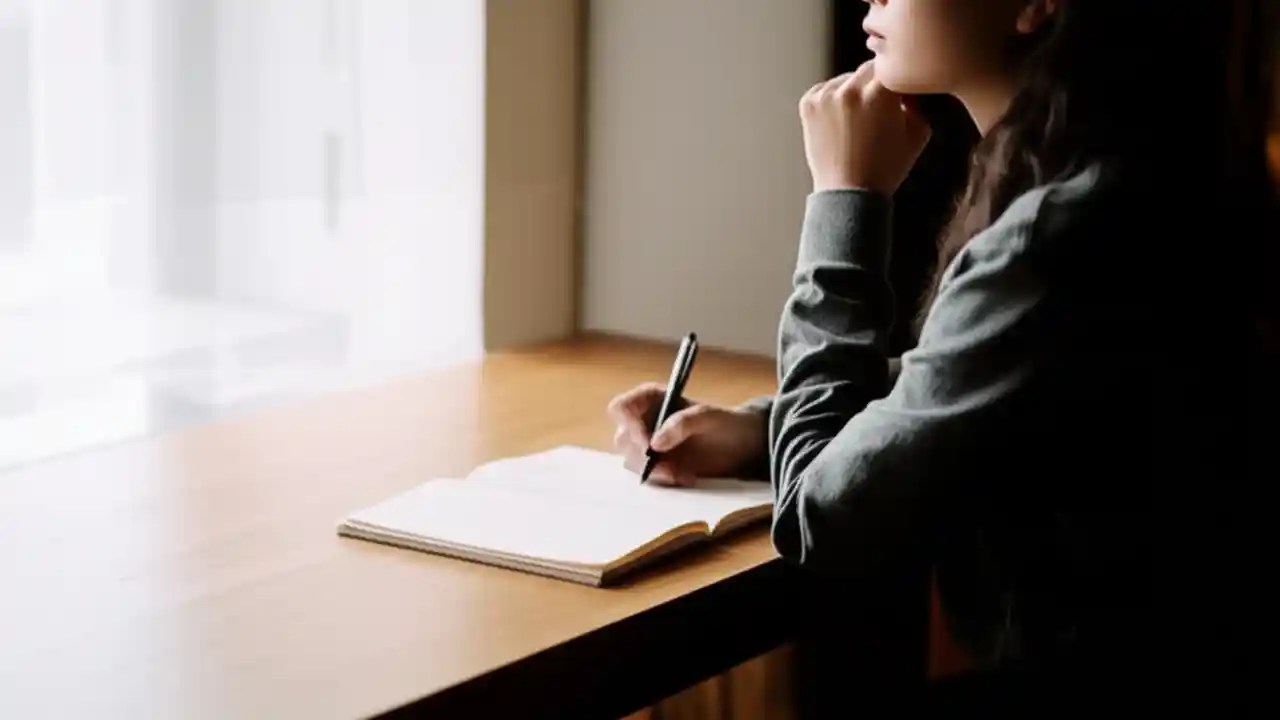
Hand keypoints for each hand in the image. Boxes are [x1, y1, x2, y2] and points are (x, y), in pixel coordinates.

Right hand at [606, 383, 766, 486]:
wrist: (741, 446)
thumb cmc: (724, 423)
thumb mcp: (708, 417)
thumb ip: (682, 423)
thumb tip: (655, 443)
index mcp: (650, 399)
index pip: (621, 408)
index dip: (629, 426)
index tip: (649, 447)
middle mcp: (643, 420)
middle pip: (623, 439)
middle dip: (644, 457)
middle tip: (669, 468)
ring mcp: (647, 444)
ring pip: (631, 461)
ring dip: (655, 472)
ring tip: (683, 474)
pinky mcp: (656, 465)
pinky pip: (647, 475)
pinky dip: (663, 480)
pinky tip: (686, 477)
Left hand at [800, 60, 930, 194]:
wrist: (848, 193)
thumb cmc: (886, 167)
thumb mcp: (918, 132)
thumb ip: (916, 101)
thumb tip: (907, 85)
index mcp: (880, 92)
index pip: (892, 66)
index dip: (896, 80)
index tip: (897, 94)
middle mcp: (850, 88)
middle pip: (868, 69)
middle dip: (875, 85)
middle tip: (877, 111)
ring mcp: (826, 95)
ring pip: (846, 79)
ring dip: (853, 91)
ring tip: (857, 122)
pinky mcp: (808, 104)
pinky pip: (826, 89)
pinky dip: (833, 100)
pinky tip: (841, 122)